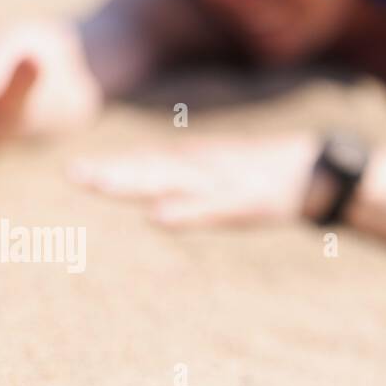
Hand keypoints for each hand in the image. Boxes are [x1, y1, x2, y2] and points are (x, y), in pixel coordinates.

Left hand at [69, 134, 319, 226]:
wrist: (313, 171)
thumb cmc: (261, 176)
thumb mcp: (219, 178)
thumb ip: (186, 188)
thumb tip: (157, 201)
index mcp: (192, 167)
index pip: (143, 166)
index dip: (109, 168)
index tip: (73, 171)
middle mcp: (198, 170)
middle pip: (147, 171)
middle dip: (110, 174)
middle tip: (73, 174)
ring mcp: (218, 185)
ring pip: (170, 184)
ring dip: (134, 184)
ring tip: (99, 185)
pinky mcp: (241, 203)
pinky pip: (207, 210)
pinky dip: (183, 214)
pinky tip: (157, 218)